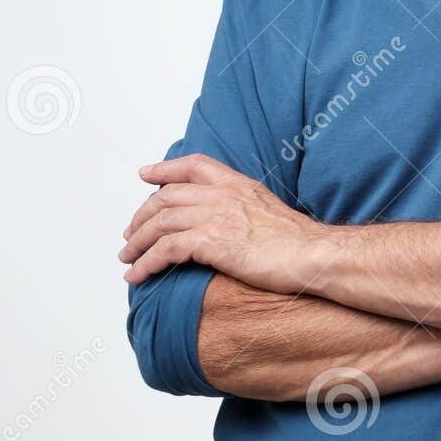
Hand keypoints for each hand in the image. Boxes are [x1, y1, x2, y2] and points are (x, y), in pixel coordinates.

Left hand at [121, 154, 324, 290]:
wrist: (313, 255)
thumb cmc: (299, 242)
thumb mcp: (269, 211)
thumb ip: (243, 207)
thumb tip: (228, 222)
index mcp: (239, 184)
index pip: (194, 165)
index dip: (165, 168)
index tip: (145, 174)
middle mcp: (223, 195)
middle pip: (165, 197)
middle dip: (141, 216)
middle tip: (131, 234)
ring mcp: (215, 216)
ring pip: (158, 224)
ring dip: (136, 242)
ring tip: (127, 258)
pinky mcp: (209, 242)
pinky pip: (164, 250)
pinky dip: (144, 263)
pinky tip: (137, 276)